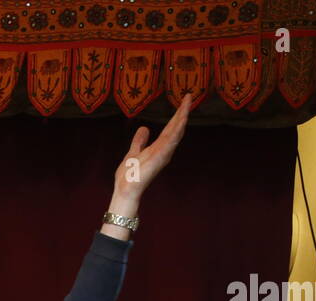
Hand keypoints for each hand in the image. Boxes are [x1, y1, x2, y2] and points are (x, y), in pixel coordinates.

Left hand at [107, 93, 191, 217]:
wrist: (125, 190)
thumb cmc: (129, 176)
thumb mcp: (134, 152)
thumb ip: (140, 141)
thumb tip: (144, 128)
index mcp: (158, 147)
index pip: (170, 128)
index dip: (177, 115)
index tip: (183, 101)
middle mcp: (164, 149)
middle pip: (175, 127)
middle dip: (182, 112)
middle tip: (189, 96)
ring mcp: (163, 153)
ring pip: (175, 132)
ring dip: (182, 117)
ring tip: (187, 103)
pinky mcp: (159, 157)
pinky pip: (170, 142)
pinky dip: (176, 131)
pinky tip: (182, 120)